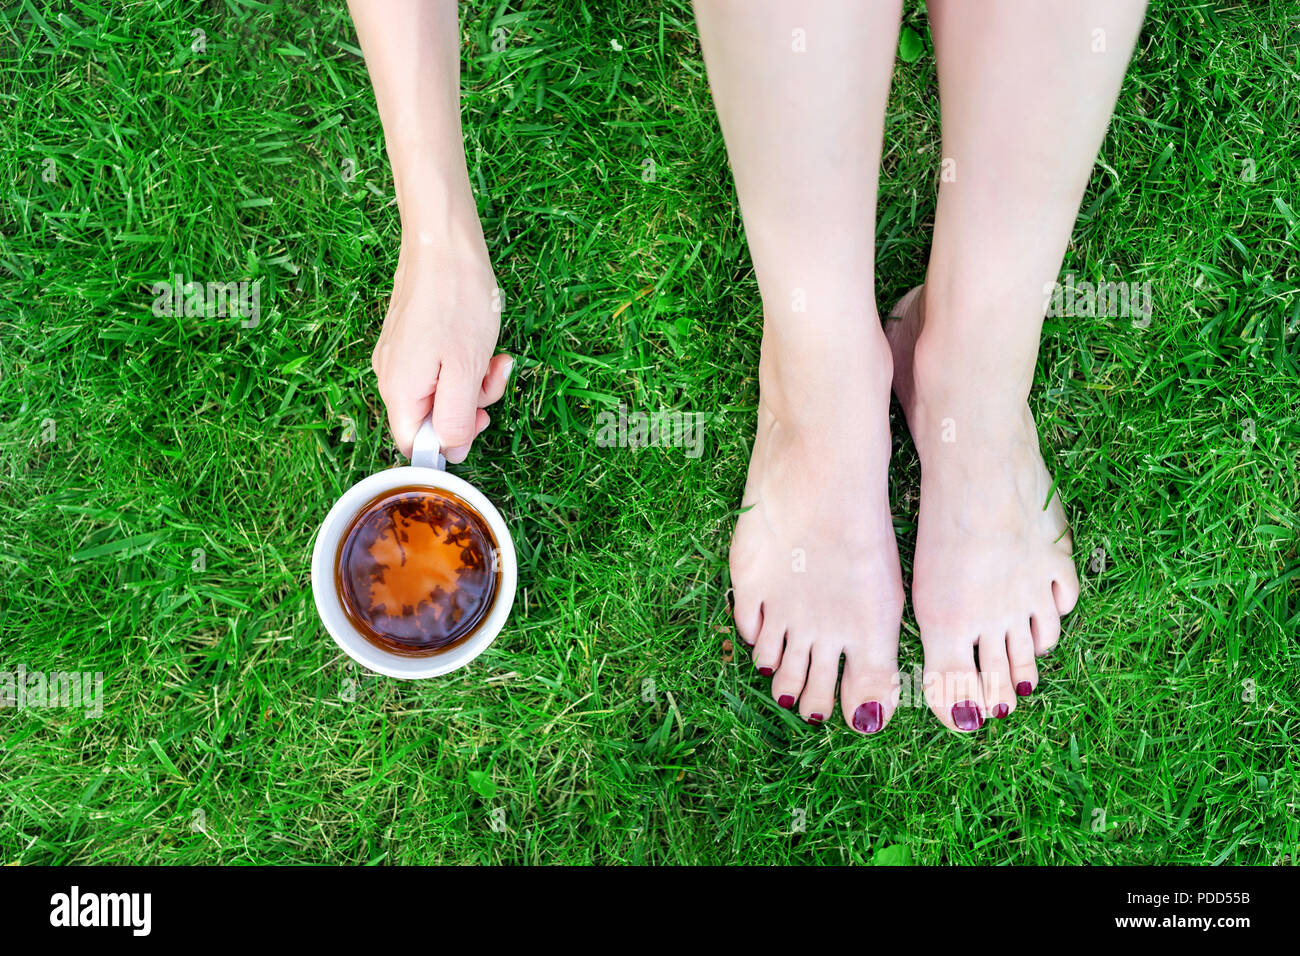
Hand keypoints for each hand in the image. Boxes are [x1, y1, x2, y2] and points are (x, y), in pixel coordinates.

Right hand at [372, 238, 512, 462]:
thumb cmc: (456, 301)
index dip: (450, 442)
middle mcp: (391, 376)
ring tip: (494, 355)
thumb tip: (452, 453)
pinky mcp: (411, 338)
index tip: (479, 416)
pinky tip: (481, 341)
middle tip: (494, 375)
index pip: (416, 445)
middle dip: (471, 404)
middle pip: (432, 417)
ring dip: (474, 380)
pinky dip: (465, 360)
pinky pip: (439, 366)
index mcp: (398, 390)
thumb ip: (455, 419)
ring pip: (440, 390)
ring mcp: (400, 355)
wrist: (442, 241)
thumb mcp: (465, 371)